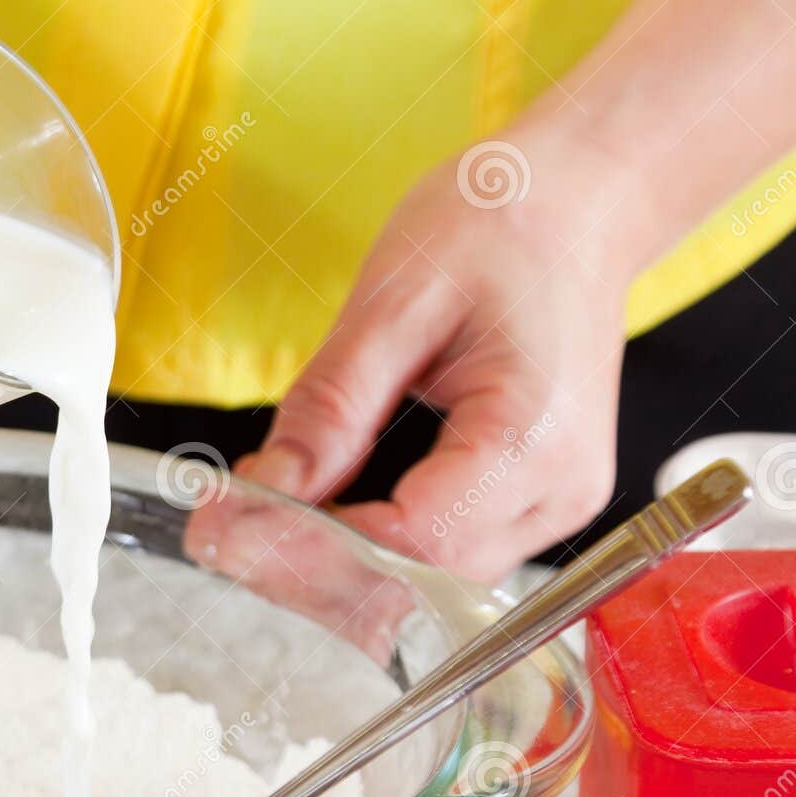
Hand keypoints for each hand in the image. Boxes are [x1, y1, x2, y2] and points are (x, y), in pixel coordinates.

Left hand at [239, 137, 632, 579]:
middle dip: (305, 571)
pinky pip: (438, 562)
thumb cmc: (499, 228)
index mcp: (534, 435)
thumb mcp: (394, 299)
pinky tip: (308, 519)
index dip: (309, 549)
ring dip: (329, 571)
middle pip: (416, 583)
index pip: (412, 540)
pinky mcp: (531, 510)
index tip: (226, 530)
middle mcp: (557, 492)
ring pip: (424, 589)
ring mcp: (551, 510)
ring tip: (249, 524)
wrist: (580, 207)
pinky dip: (366, 553)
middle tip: (215, 534)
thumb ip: (329, 407)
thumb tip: (262, 491)